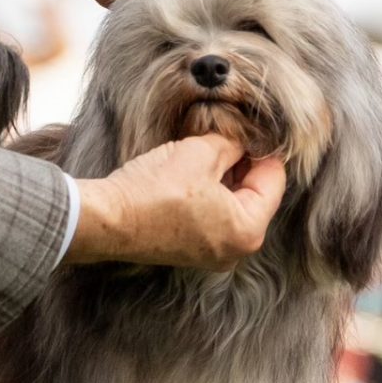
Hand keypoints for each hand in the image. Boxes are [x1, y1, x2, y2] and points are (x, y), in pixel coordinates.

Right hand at [68, 134, 286, 269]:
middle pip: (254, 195)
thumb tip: (242, 139)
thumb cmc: (154, 190)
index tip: (255, 128)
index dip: (265, 150)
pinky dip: (210, 194)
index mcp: (248, 231)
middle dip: (244, 163)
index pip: (273, 181)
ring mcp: (213, 254)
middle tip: (232, 134)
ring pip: (233, 205)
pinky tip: (195, 170)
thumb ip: (231, 143)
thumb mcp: (201, 153)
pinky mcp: (191, 250)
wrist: (108, 219)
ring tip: (210, 148)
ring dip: (225, 177)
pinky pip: (213, 217)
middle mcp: (235, 251)